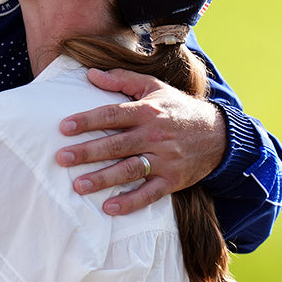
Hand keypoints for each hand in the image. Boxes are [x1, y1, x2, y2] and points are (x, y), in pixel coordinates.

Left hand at [56, 68, 225, 214]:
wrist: (219, 134)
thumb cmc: (177, 108)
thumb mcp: (153, 87)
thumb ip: (121, 79)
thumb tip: (90, 74)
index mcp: (147, 111)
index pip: (112, 115)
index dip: (87, 121)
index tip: (63, 128)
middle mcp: (154, 135)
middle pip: (116, 145)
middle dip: (87, 152)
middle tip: (61, 158)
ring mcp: (164, 159)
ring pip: (129, 170)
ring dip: (103, 179)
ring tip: (78, 185)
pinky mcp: (172, 180)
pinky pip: (149, 194)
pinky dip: (130, 202)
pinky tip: (109, 207)